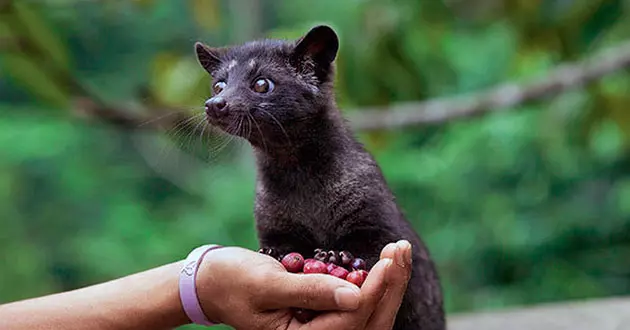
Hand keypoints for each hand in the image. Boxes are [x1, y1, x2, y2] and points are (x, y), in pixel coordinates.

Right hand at [195, 240, 411, 329]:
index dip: (373, 291)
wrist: (215, 282)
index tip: (389, 259)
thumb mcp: (268, 284)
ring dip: (386, 285)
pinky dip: (373, 284)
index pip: (350, 321)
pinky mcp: (324, 316)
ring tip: (398, 251)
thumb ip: (311, 292)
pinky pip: (357, 306)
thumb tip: (354, 296)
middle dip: (389, 287)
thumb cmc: (234, 281)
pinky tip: (383, 262)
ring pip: (368, 316)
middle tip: (400, 250)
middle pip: (368, 323)